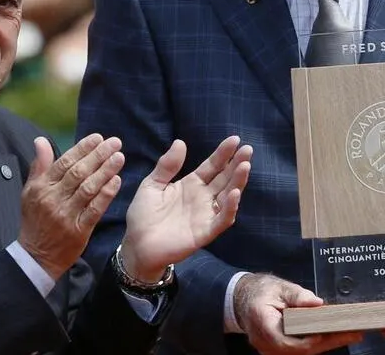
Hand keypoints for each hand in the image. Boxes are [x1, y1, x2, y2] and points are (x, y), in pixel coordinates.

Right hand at [19, 134, 124, 280]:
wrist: (36, 256)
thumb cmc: (35, 220)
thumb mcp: (30, 191)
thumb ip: (39, 166)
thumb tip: (41, 140)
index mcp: (42, 187)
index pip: (64, 162)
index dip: (82, 148)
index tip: (98, 137)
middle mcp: (53, 199)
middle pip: (78, 173)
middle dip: (98, 155)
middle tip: (115, 142)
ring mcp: (66, 215)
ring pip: (88, 188)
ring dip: (105, 171)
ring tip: (119, 157)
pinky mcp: (79, 231)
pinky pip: (95, 209)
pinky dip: (106, 194)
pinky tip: (117, 181)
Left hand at [119, 136, 251, 281]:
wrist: (136, 245)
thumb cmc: (143, 215)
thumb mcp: (152, 184)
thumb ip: (167, 166)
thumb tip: (180, 142)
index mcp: (191, 184)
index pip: (212, 166)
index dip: (223, 153)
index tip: (234, 139)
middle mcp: (203, 198)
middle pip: (224, 178)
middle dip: (237, 163)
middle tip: (248, 149)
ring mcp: (206, 215)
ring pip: (228, 196)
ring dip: (237, 182)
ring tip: (245, 166)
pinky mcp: (205, 232)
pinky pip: (221, 220)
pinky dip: (229, 208)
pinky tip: (233, 194)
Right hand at [233, 273, 362, 354]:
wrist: (244, 300)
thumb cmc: (261, 292)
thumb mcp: (278, 287)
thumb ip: (298, 296)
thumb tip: (317, 303)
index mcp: (262, 323)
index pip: (286, 341)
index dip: (308, 340)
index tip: (328, 332)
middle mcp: (265, 342)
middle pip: (299, 350)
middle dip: (328, 342)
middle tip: (352, 333)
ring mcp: (271, 350)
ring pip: (301, 352)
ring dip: (326, 344)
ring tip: (350, 334)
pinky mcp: (278, 351)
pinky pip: (299, 350)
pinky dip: (318, 343)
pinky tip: (334, 336)